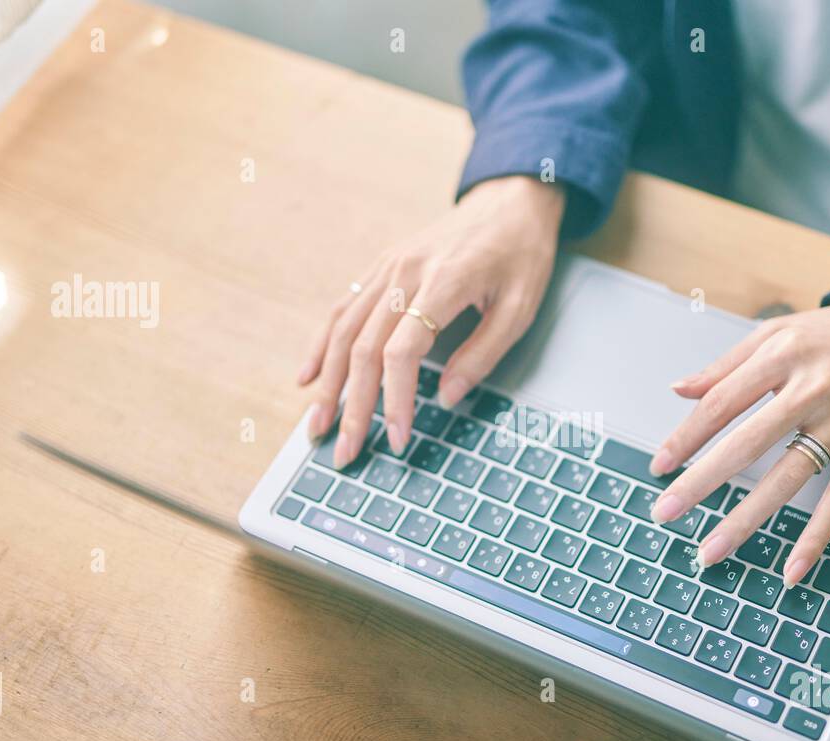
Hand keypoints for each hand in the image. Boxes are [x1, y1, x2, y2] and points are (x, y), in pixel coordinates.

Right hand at [298, 175, 565, 463]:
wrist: (510, 200)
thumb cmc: (521, 254)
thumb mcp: (520, 308)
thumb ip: (482, 354)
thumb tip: (446, 398)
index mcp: (443, 282)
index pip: (402, 353)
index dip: (395, 400)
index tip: (398, 438)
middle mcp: (405, 273)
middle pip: (363, 348)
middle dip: (351, 407)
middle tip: (344, 452)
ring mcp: (387, 268)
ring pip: (343, 332)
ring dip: (327, 384)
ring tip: (316, 426)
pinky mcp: (381, 268)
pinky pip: (342, 310)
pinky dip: (321, 346)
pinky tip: (308, 377)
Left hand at [648, 304, 829, 587]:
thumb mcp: (776, 333)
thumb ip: (726, 365)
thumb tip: (679, 389)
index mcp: (780, 357)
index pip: (721, 403)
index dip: (686, 438)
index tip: (659, 466)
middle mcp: (809, 390)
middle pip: (745, 444)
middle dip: (701, 482)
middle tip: (665, 513)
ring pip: (786, 479)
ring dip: (746, 520)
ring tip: (711, 550)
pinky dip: (816, 537)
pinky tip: (792, 568)